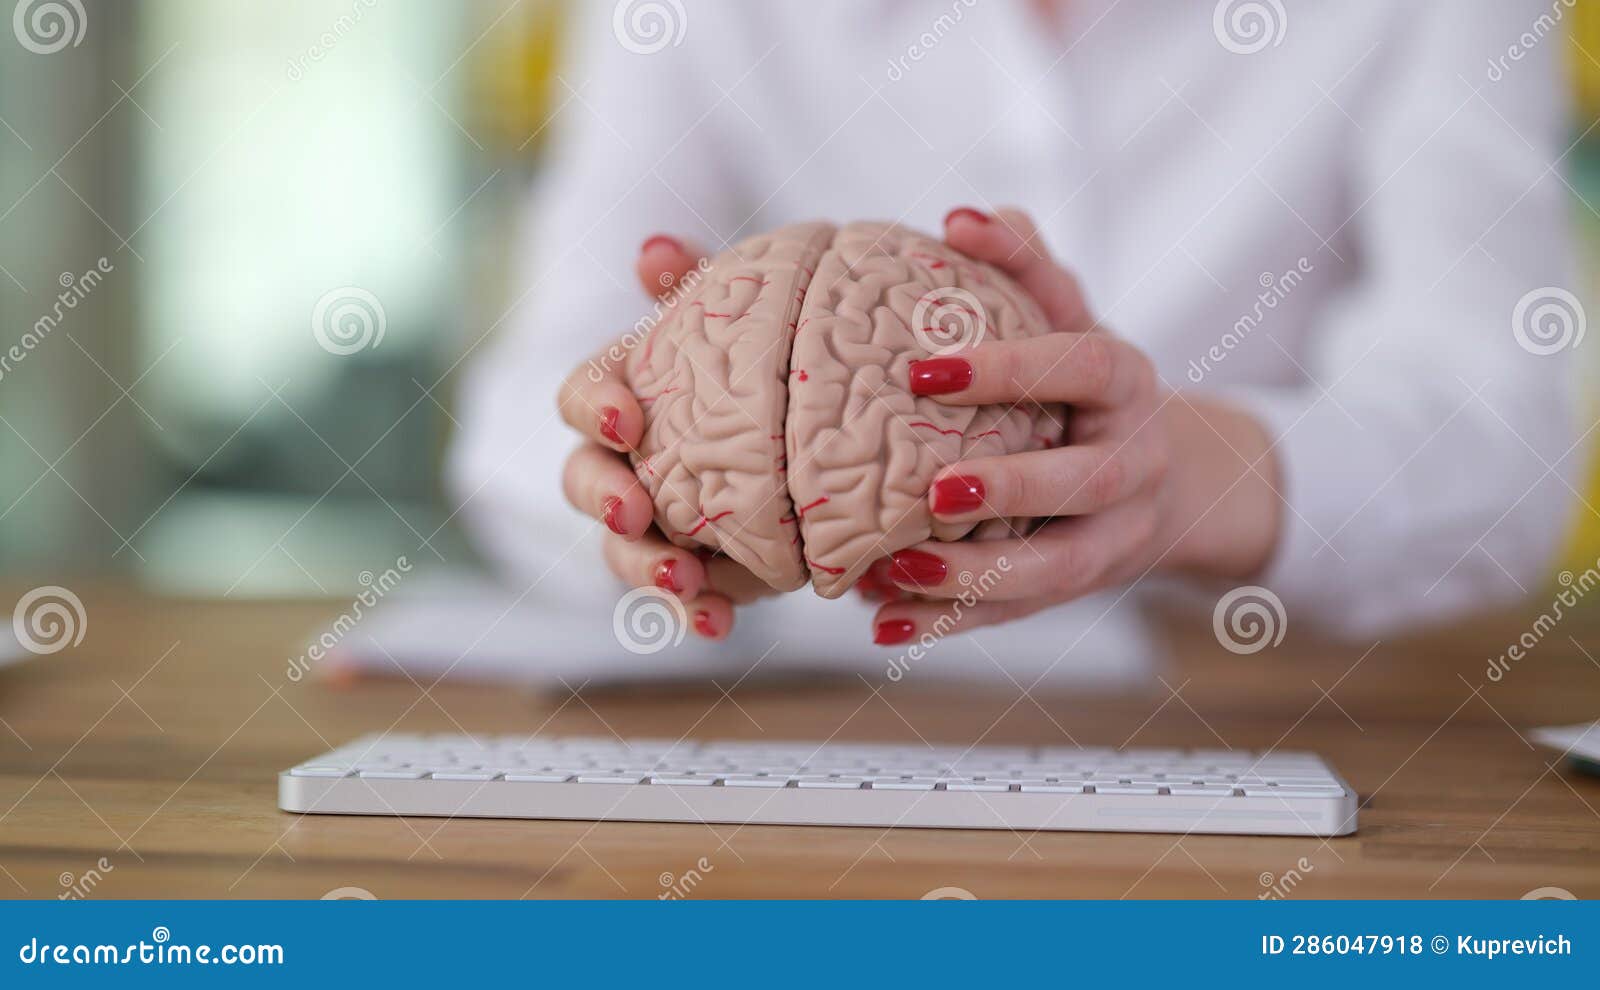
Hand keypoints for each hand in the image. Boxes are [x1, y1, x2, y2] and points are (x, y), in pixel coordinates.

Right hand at [557, 235, 776, 640]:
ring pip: (621, 549)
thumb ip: (703, 288)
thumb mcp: (747, 316)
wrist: (835, 426)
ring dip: (642, 567)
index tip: (626, 421)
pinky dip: (693, 611)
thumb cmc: (771, 356)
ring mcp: (659, 521)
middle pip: (584, 481)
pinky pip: (681, 597)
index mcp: (628, 393)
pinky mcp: (700, 567)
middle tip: (635, 511)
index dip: (594, 409)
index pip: (582, 397)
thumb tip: (656, 252)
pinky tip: (717, 624)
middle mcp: (629, 461)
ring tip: (682, 579)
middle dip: (603, 499)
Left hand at [868, 207, 1283, 645]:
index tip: (924, 368)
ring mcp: (1117, 534)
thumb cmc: (1087, 386)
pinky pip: (1019, 613)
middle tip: (935, 491)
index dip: (1012, 367)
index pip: (1083, 366)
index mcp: (1127, 384)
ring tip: (894, 571)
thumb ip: (1027, 270)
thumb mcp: (1071, 321)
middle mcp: (1133, 462)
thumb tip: (965, 216)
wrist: (1166, 478)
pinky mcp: (1084, 586)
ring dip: (975, 576)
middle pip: (1084, 483)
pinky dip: (952, 623)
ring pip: (1057, 566)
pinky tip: (885, 624)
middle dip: (1012, 487)